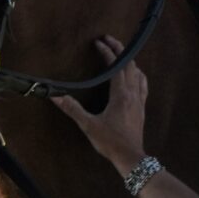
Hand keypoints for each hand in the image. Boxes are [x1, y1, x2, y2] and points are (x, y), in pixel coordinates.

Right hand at [52, 36, 147, 171]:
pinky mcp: (142, 107)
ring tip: (119, 54)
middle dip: (119, 49)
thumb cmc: (110, 142)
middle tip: (108, 40)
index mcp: (120, 94)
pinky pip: (143, 83)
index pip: (115, 65)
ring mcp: (139, 99)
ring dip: (129, 60)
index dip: (107, 51)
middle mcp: (132, 92)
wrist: (131, 157)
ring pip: (138, 72)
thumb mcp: (88, 125)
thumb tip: (56, 96)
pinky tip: (135, 75)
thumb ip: (73, 109)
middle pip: (129, 64)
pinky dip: (137, 73)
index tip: (98, 42)